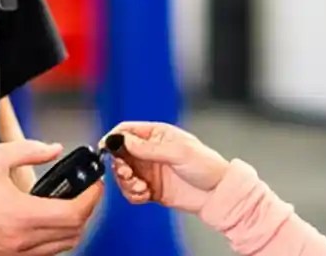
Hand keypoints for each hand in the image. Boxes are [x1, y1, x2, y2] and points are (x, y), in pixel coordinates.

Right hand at [0, 140, 103, 255]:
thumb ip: (31, 150)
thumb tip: (54, 149)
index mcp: (23, 215)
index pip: (74, 214)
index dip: (92, 199)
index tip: (95, 185)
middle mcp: (23, 241)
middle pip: (74, 234)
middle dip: (86, 212)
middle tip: (86, 194)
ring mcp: (15, 254)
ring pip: (61, 247)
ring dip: (72, 228)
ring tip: (70, 206)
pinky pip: (44, 254)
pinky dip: (54, 240)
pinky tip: (48, 222)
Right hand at [103, 122, 230, 213]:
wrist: (218, 195)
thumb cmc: (207, 166)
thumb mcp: (179, 153)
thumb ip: (149, 148)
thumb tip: (124, 140)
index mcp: (157, 134)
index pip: (127, 130)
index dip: (114, 138)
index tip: (107, 149)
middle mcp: (150, 151)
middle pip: (120, 154)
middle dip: (119, 165)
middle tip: (127, 173)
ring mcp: (149, 171)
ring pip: (123, 175)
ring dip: (126, 182)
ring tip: (140, 187)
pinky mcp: (151, 189)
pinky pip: (131, 191)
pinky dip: (133, 194)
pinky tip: (145, 194)